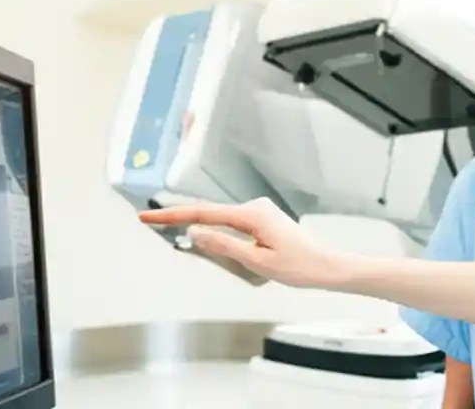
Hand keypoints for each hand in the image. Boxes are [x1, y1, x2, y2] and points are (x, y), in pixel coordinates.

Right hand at [138, 198, 348, 289]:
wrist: (328, 266)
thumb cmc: (299, 267)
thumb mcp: (257, 261)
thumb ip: (224, 245)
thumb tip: (195, 232)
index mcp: (252, 215)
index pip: (203, 213)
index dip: (172, 215)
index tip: (147, 216)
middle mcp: (254, 207)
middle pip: (208, 213)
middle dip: (178, 217)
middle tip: (145, 220)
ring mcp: (259, 211)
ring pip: (220, 220)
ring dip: (200, 227)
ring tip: (179, 231)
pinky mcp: (262, 219)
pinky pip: (232, 223)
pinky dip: (216, 230)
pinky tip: (207, 236)